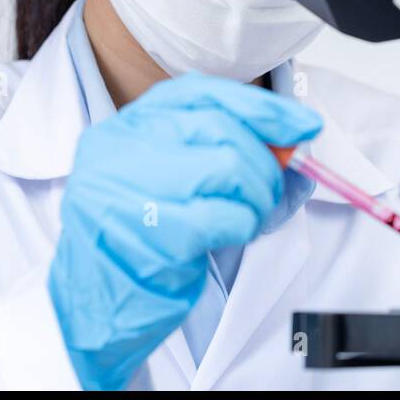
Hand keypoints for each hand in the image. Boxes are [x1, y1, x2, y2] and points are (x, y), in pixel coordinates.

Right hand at [48, 72, 321, 389]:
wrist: (96, 306)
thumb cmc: (142, 237)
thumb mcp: (175, 180)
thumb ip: (225, 152)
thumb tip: (295, 147)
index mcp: (128, 126)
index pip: (202, 93)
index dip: (260, 106)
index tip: (303, 123)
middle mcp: (121, 148)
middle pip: (222, 127)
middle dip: (264, 161)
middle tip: (270, 190)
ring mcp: (129, 189)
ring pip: (230, 167)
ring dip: (258, 196)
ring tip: (247, 215)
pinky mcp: (151, 233)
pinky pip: (228, 216)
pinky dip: (246, 224)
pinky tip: (230, 234)